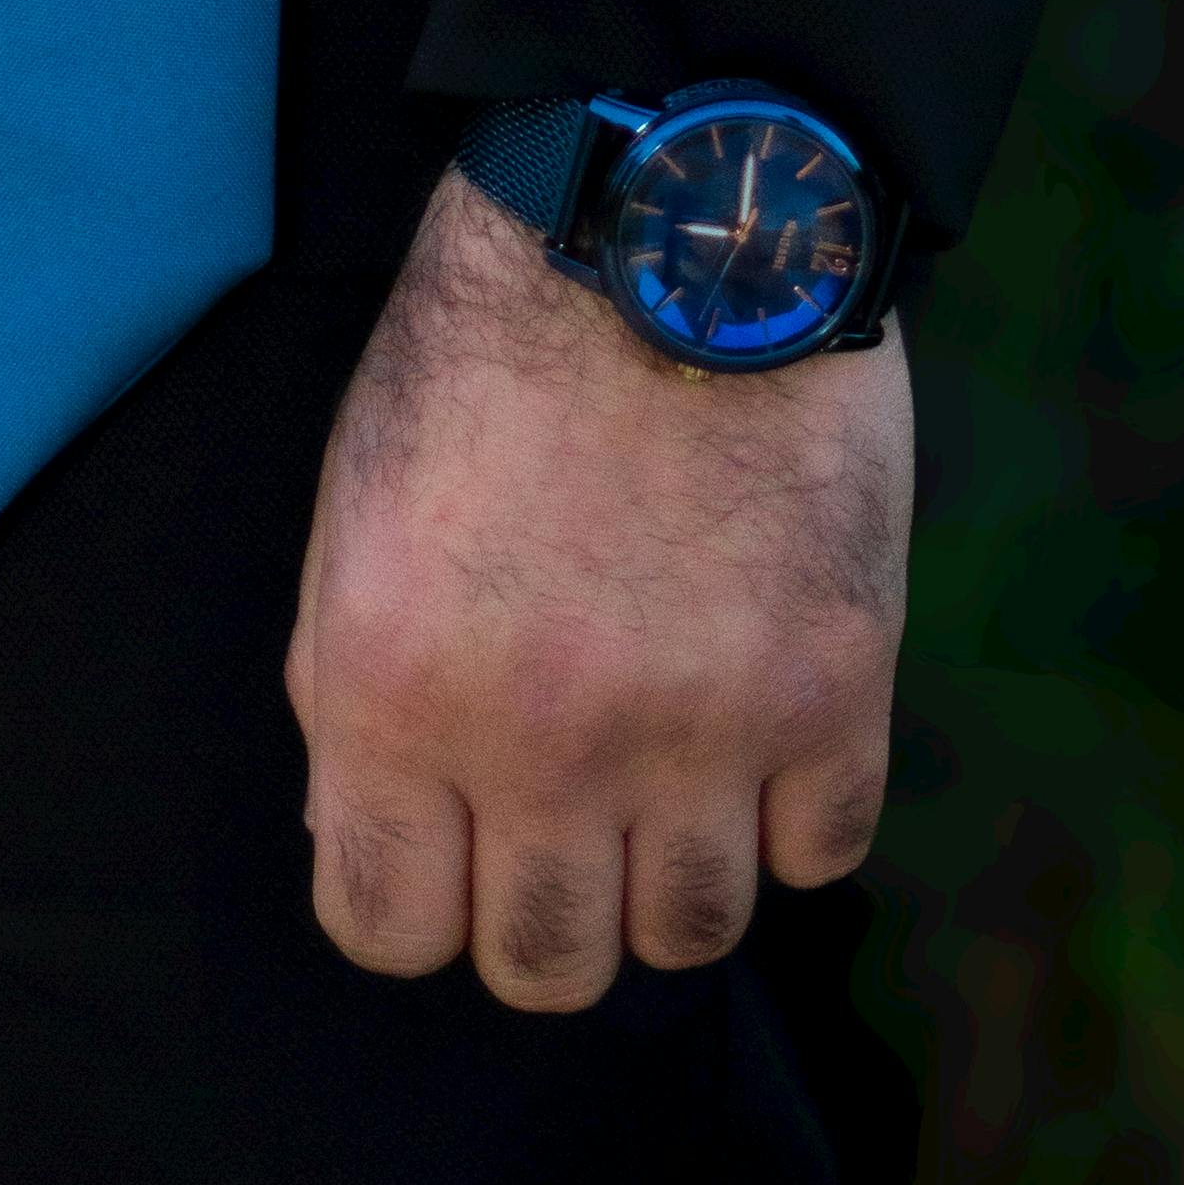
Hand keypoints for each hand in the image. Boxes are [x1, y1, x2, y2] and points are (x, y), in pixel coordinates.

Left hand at [287, 159, 910, 1001]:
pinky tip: (764, 728)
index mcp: (394, 693)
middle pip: (546, 965)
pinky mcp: (833, 684)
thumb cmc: (488, 356)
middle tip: (569, 826)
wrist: (667, 219)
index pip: (386, 930)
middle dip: (546, 914)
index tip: (453, 850)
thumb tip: (364, 848)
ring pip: (690, 934)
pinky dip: (792, 815)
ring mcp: (699, 725)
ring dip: (673, 876)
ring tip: (671, 779)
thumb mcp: (356, 519)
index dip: (416, 902)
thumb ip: (350, 699)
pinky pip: (820, 851)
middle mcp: (542, 739)